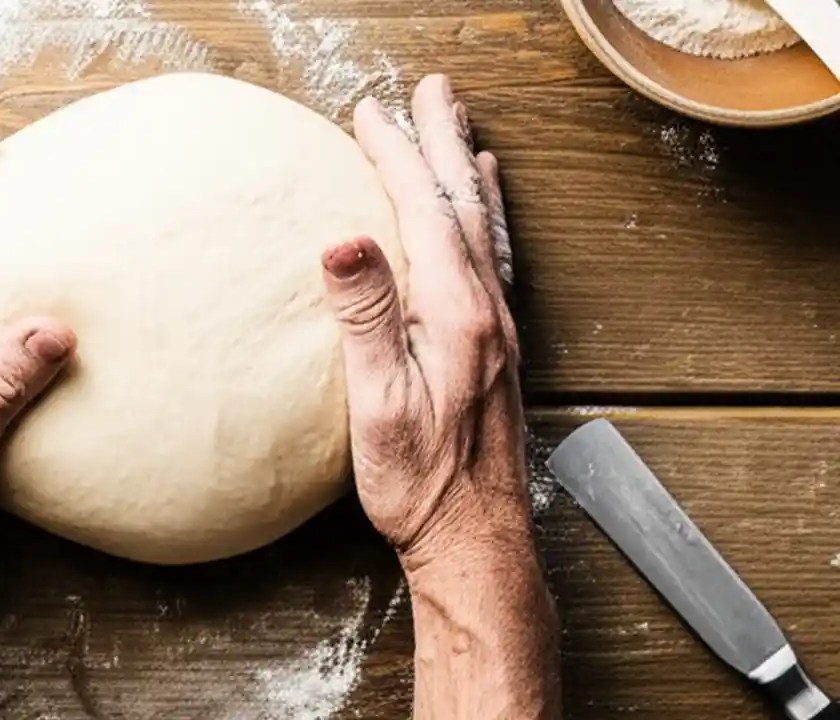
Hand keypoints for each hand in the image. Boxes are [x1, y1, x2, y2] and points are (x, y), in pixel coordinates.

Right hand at [324, 75, 525, 569]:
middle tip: (433, 92)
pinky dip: (487, 221)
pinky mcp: (495, 350)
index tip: (370, 115)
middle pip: (463, 206)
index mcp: (455, 315)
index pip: (422, 213)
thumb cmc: (421, 483)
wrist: (475, 540)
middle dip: (443, 142)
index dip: (395, 157)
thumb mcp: (379, 404)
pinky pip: (495, 261)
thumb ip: (366, 317)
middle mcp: (486, 312)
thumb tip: (343, 240)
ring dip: (468, 173)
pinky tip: (484, 218)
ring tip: (462, 133)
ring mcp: (497, 330)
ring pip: (484, 228)